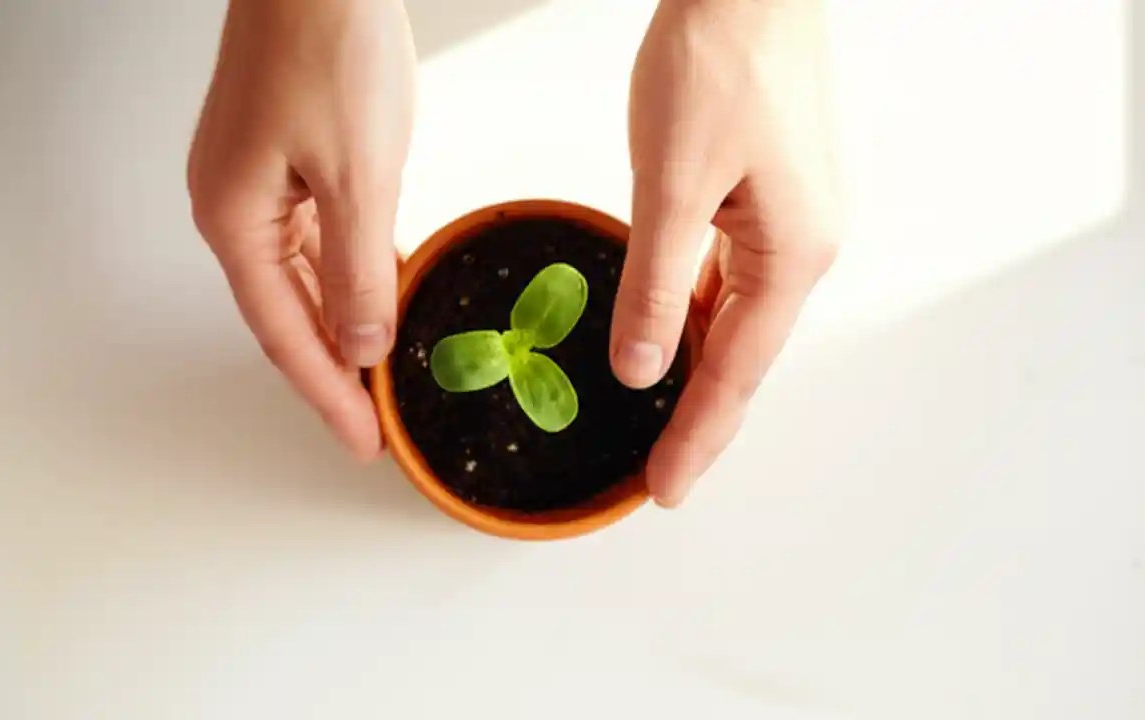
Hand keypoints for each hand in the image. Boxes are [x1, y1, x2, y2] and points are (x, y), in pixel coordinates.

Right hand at [188, 0, 414, 459]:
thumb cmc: (329, 49)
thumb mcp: (360, 177)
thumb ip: (361, 272)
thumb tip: (363, 343)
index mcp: (236, 220)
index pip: (285, 335)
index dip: (328, 394)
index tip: (364, 440)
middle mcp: (232, 207)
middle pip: (284, 314)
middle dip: (333, 370)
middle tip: (374, 422)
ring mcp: (252, 180)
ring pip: (299, 278)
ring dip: (340, 324)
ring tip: (379, 373)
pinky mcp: (279, 155)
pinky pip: (312, 237)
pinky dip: (345, 273)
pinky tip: (378, 291)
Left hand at [612, 0, 839, 505]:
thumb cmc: (718, 64)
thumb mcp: (671, 186)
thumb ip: (655, 286)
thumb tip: (643, 368)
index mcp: (791, 255)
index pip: (733, 373)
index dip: (695, 436)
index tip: (664, 490)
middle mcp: (805, 246)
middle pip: (743, 355)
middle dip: (700, 417)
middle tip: (662, 477)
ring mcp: (793, 218)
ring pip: (738, 318)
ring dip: (701, 369)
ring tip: (664, 424)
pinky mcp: (772, 191)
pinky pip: (732, 275)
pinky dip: (700, 314)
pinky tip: (677, 334)